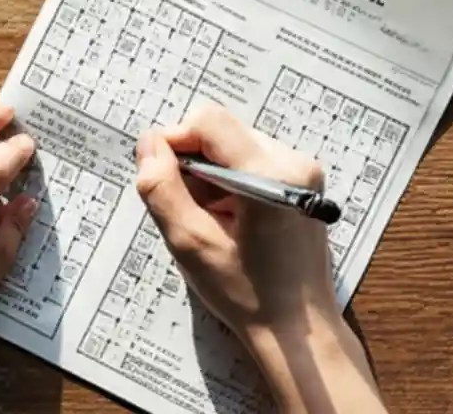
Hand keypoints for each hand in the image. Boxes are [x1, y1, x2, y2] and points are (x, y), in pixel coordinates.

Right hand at [134, 103, 385, 413]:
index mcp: (270, 174)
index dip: (175, 141)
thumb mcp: (190, 243)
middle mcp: (294, 162)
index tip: (160, 176)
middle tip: (190, 211)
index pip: (209, 121)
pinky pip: (253, 162)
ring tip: (212, 222)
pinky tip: (231, 221)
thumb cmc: (247, 295)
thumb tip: (148, 143)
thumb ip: (162, 188)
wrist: (298, 331)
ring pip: (235, 146)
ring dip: (212, 176)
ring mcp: (303, 172)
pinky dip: (231, 183)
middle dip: (195, 164)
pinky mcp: (304, 183)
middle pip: (223, 132)